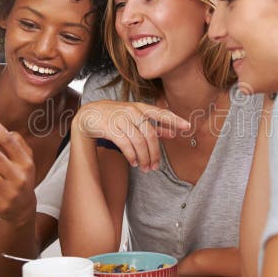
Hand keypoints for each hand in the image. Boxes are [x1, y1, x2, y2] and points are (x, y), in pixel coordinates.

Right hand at [74, 100, 189, 171]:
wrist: (89, 115)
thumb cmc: (116, 117)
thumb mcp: (135, 118)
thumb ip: (154, 125)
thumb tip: (173, 133)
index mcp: (141, 108)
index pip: (161, 113)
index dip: (175, 119)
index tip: (188, 126)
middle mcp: (132, 111)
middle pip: (150, 134)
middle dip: (155, 153)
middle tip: (155, 167)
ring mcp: (120, 119)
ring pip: (138, 141)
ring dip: (144, 157)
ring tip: (145, 168)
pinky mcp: (110, 127)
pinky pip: (125, 144)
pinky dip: (131, 155)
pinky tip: (134, 162)